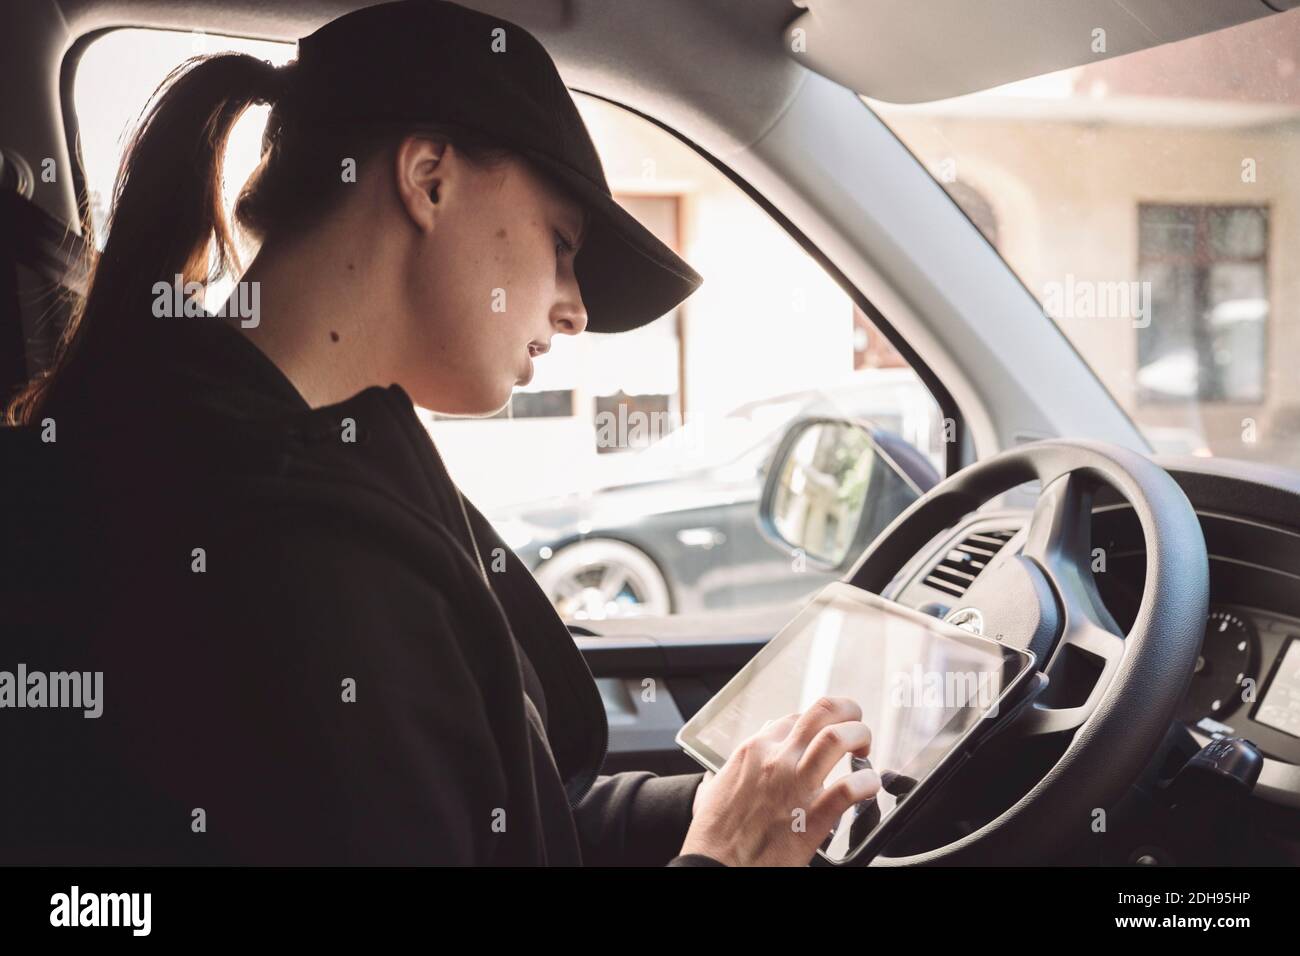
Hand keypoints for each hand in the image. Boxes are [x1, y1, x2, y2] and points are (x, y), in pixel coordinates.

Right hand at [679, 696, 880, 865]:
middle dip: (849, 711)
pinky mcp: (812, 817)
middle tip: (857, 728)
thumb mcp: (723, 783)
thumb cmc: (716, 833)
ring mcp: (795, 785)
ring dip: (860, 737)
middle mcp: (776, 759)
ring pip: (838, 738)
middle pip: (823, 711)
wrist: (715, 866)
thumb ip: (745, 764)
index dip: (818, 723)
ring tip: (865, 752)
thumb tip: (758, 754)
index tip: (826, 735)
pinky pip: (848, 789)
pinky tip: (869, 787)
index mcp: (754, 750)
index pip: (796, 717)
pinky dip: (866, 783)